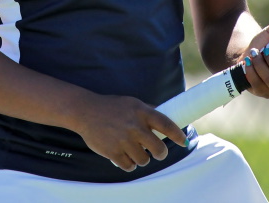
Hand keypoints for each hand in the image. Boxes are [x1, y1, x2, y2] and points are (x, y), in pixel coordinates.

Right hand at [72, 93, 188, 171]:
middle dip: (160, 153)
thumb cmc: (112, 107)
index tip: (183, 141)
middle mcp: (134, 126)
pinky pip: (129, 166)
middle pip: (158, 149)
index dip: (177, 135)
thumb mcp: (132, 103)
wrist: (85, 111)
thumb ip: (148, 111)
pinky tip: (125, 156)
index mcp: (141, 112)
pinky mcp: (112, 152)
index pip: (166, 124)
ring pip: (144, 160)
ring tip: (136, 152)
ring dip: (142, 158)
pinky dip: (129, 164)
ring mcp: (123, 140)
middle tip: (158, 153)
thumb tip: (168, 119)